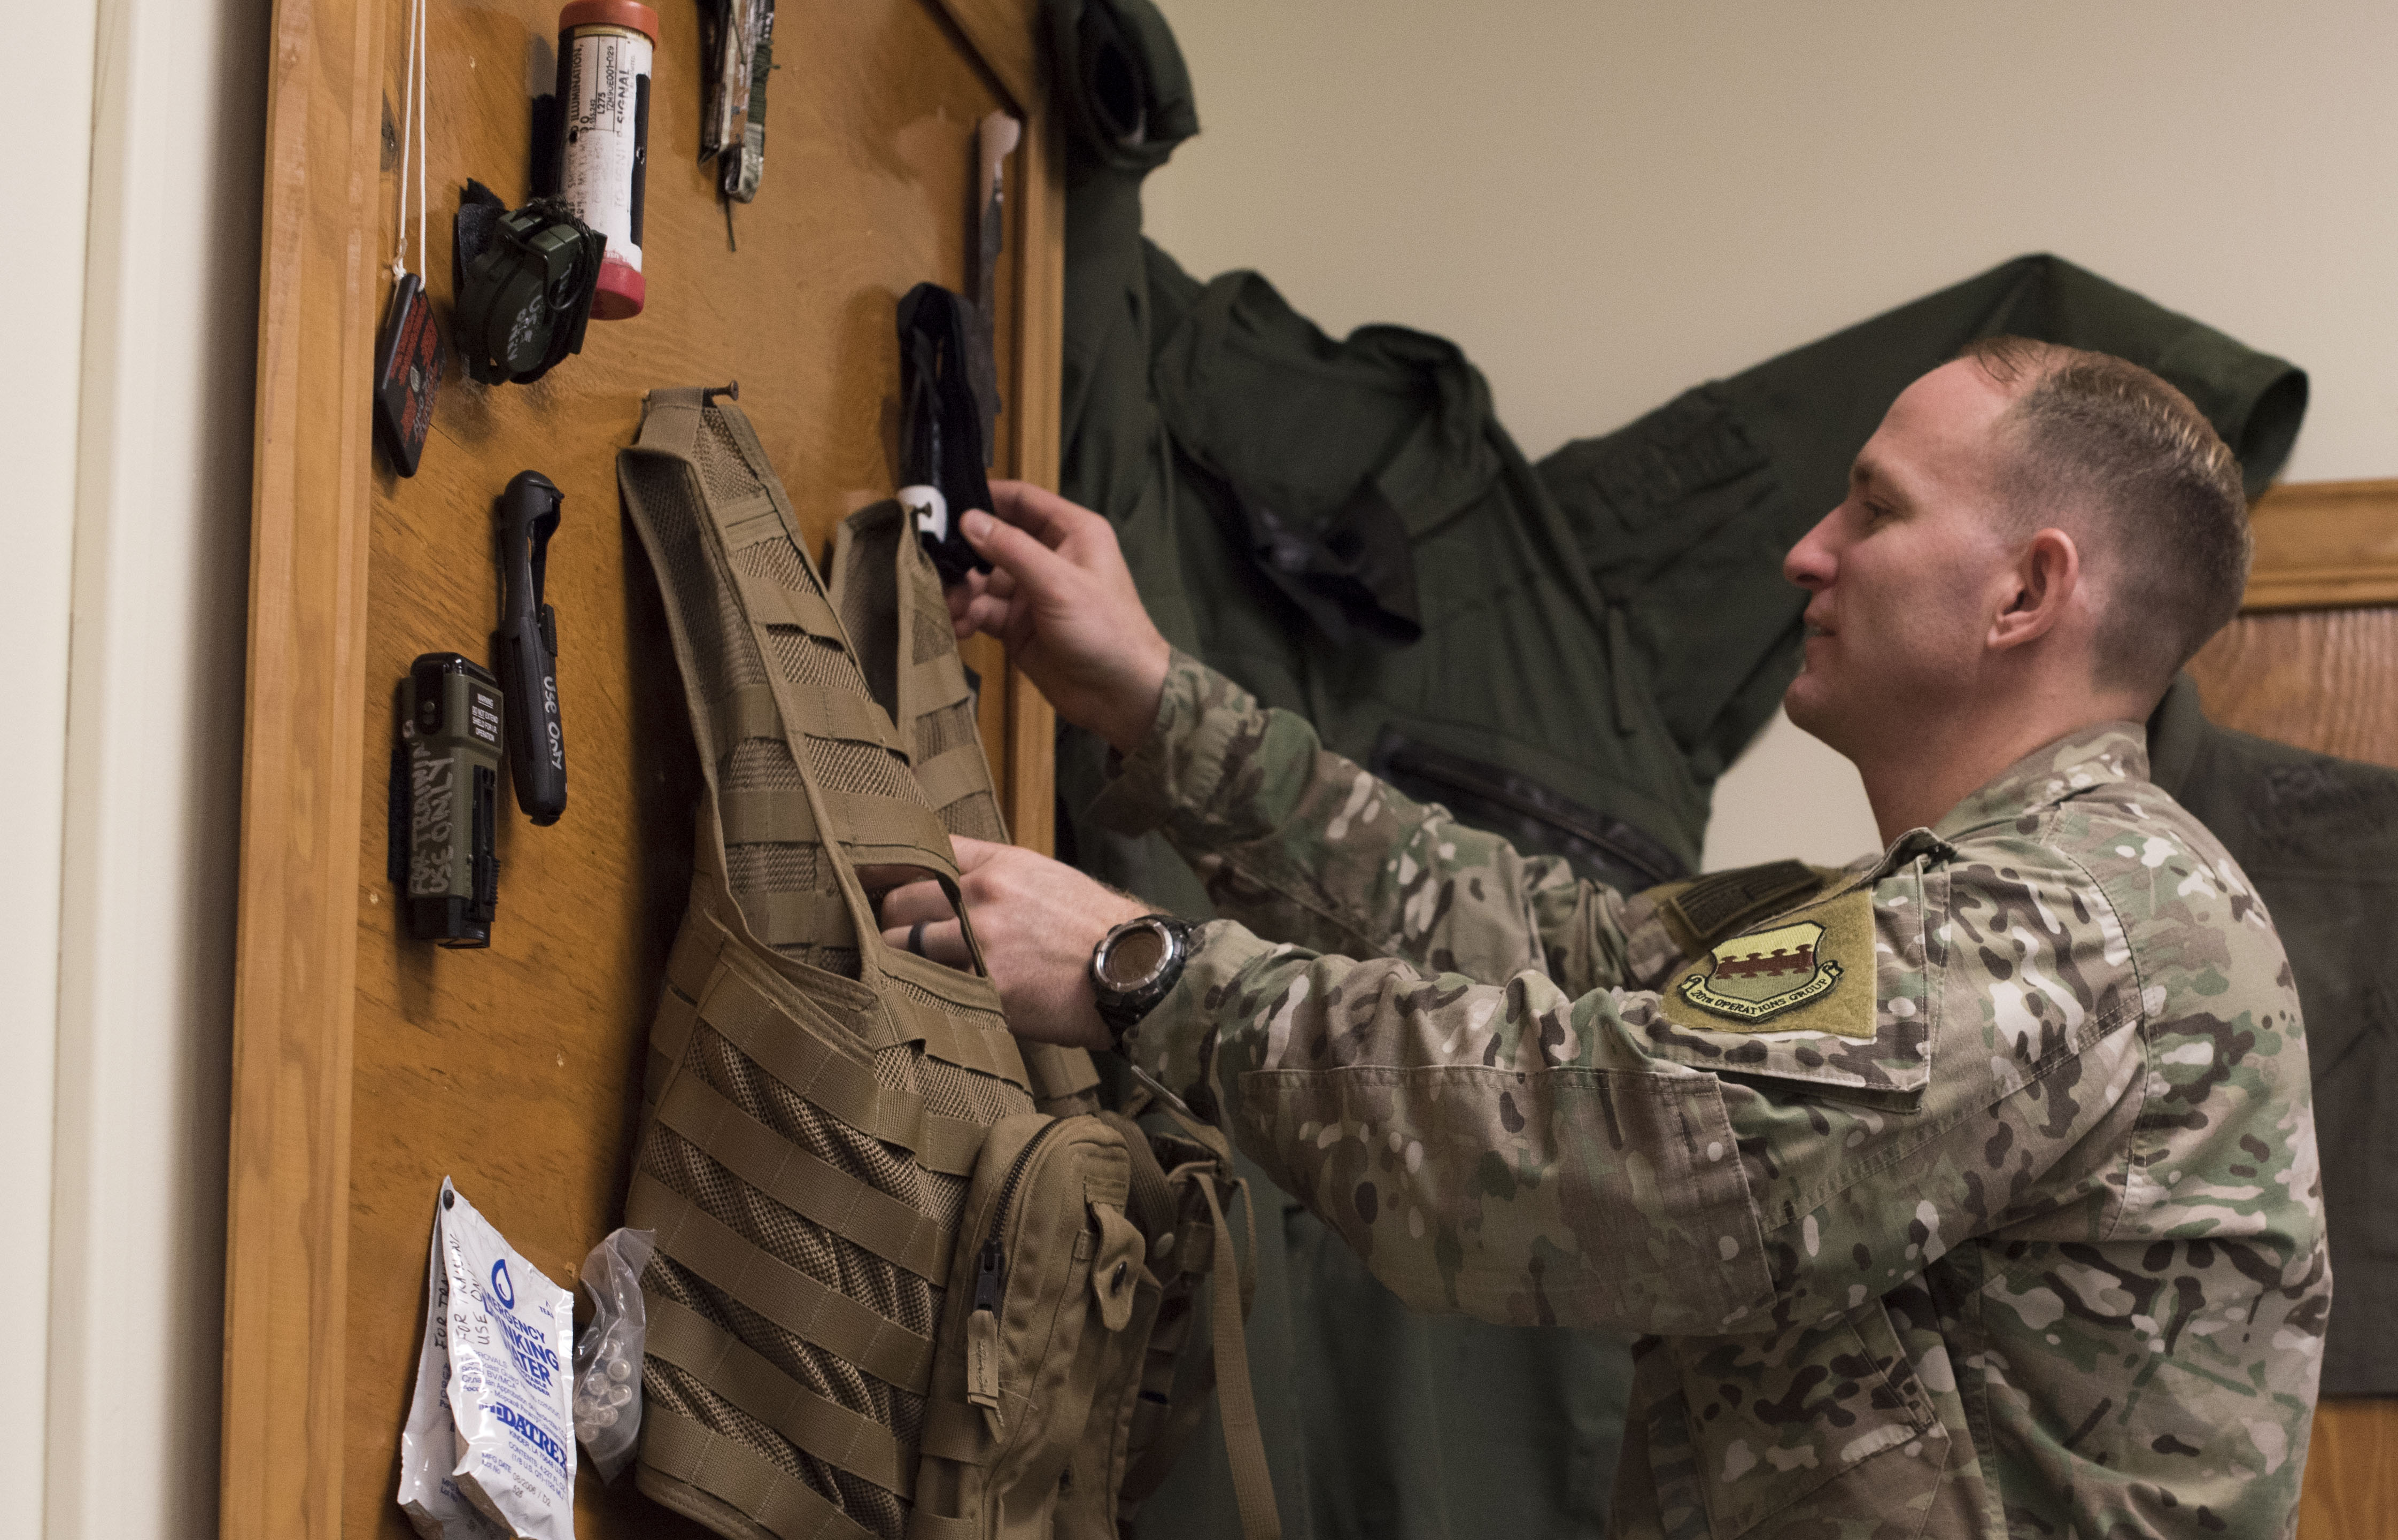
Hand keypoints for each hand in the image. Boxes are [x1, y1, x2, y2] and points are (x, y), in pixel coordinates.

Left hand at [877, 836, 1148, 1049]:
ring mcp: (981, 943)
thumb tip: (943, 886)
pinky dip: (921, 995)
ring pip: (902, 947)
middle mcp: (984, 896)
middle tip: (895, 943)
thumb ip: (992, 876)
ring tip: (907, 975)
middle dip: (891, 924)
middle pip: (899, 901)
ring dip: (900, 963)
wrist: (1135, 972)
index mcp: (999, 865)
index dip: (888, 868)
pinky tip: (929, 1001)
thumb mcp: (1045, 879)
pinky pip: (927, 987)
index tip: (867, 882)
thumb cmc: (1093, 929)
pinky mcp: (985, 989)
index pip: (922, 850)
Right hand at [947, 482, 1171, 755]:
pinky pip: (982, 611)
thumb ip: (1011, 550)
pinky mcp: (1017, 625)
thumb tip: (969, 520)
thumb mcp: (1058, 583)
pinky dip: (966, 617)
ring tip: (949, 607)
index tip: (944, 504)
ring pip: (981, 580)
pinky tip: (958, 627)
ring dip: (960, 591)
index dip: (985, 498)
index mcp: (1071, 533)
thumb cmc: (1106, 631)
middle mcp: (1049, 557)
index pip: (1021, 500)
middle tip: (934, 567)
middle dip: (963, 555)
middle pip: (992, 542)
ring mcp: (1031, 592)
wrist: (1121, 696)